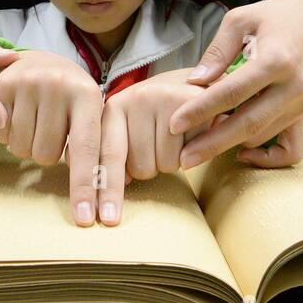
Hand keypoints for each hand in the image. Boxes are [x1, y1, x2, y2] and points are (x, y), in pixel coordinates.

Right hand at [0, 50, 102, 225]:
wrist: (42, 62)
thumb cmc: (72, 100)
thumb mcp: (91, 116)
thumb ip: (97, 152)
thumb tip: (99, 199)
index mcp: (89, 96)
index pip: (88, 151)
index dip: (86, 188)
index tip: (87, 220)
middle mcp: (60, 85)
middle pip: (47, 156)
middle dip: (48, 153)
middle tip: (52, 130)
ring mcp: (29, 82)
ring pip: (22, 149)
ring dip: (27, 145)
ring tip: (36, 121)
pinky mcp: (3, 84)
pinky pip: (2, 134)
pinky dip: (8, 133)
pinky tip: (19, 115)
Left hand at [96, 68, 205, 225]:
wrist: (198, 83)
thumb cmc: (158, 114)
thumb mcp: (129, 126)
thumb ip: (111, 150)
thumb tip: (106, 178)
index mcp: (113, 108)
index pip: (106, 156)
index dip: (104, 190)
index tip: (104, 220)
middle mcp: (135, 98)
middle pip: (139, 169)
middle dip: (150, 166)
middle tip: (156, 144)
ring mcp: (163, 99)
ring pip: (165, 165)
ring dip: (172, 160)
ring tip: (175, 137)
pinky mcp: (191, 104)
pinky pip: (188, 155)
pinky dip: (192, 153)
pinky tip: (191, 134)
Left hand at [171, 0, 302, 168]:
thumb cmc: (269, 18)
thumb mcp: (238, 21)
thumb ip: (217, 52)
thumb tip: (195, 81)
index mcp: (276, 60)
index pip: (232, 92)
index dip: (201, 110)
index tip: (174, 124)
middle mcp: (294, 85)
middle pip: (248, 123)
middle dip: (213, 143)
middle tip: (184, 159)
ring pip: (262, 135)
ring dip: (231, 145)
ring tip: (199, 149)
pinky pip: (291, 148)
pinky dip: (267, 158)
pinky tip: (242, 153)